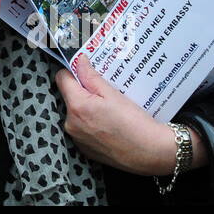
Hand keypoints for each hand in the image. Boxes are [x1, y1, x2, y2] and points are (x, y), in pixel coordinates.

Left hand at [55, 55, 186, 175]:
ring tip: (109, 110)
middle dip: (83, 91)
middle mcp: (71, 124)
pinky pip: (82, 129)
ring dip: (87, 108)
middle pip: (69, 97)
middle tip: (105, 92)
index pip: (62, 78)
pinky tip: (109, 124)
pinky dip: (91, 124)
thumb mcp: (114, 94)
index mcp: (77, 106)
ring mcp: (77, 138)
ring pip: (76, 113)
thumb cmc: (135, 123)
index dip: (73, 72)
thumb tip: (80, 61)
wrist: (151, 152)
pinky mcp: (84, 149)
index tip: (86, 72)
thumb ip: (91, 76)